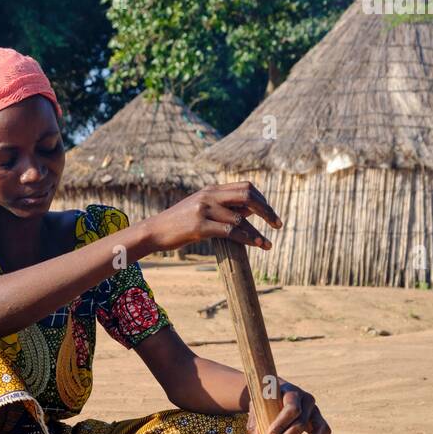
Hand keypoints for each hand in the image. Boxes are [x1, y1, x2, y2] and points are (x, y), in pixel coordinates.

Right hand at [145, 181, 280, 253]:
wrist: (154, 231)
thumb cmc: (179, 224)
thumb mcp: (202, 210)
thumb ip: (224, 208)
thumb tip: (250, 211)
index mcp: (212, 190)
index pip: (245, 187)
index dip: (262, 200)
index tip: (270, 215)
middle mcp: (209, 196)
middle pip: (248, 196)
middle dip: (267, 211)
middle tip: (278, 225)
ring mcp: (204, 210)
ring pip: (240, 218)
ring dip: (258, 232)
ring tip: (268, 244)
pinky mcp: (199, 227)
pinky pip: (230, 231)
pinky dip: (246, 239)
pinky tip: (255, 246)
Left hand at [246, 381, 329, 433]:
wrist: (276, 394)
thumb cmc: (266, 402)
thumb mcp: (257, 409)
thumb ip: (256, 425)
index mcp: (292, 393)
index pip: (291, 408)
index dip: (282, 423)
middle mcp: (307, 401)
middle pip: (302, 422)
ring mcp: (316, 412)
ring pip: (322, 430)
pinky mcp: (320, 424)